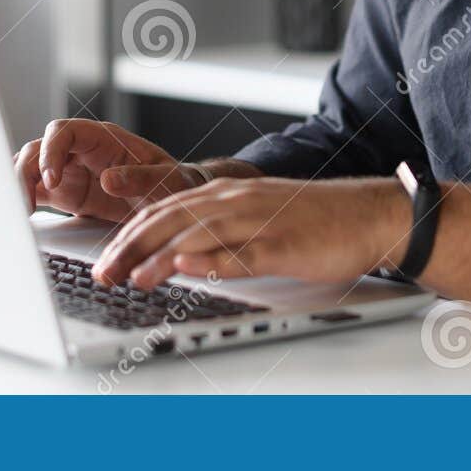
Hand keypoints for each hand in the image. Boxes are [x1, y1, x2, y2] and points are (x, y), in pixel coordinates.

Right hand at [13, 119, 196, 222]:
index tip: (52, 179)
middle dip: (25, 172)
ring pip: (29, 169)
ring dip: (19, 187)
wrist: (171, 198)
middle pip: (38, 149)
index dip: (51, 151)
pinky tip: (21, 220)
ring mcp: (69, 171)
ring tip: (20, 216)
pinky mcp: (64, 194)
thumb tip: (108, 179)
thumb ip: (140, 178)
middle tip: (25, 204)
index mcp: (103, 139)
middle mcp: (80, 151)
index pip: (64, 131)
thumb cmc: (171, 181)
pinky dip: (23, 202)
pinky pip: (35, 192)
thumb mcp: (165, 179)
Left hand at [92, 176, 410, 289]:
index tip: (105, 258)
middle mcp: (236, 201)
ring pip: (199, 235)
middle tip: (104, 273)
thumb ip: (217, 229)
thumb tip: (176, 251)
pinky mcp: (283, 245)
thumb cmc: (313, 220)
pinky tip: (190, 272)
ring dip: (160, 258)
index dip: (129, 235)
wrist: (366, 214)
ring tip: (133, 278)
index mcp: (227, 193)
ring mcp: (259, 222)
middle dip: (131, 248)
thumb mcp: (256, 215)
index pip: (164, 210)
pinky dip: (213, 262)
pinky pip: (243, 254)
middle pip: (172, 220)